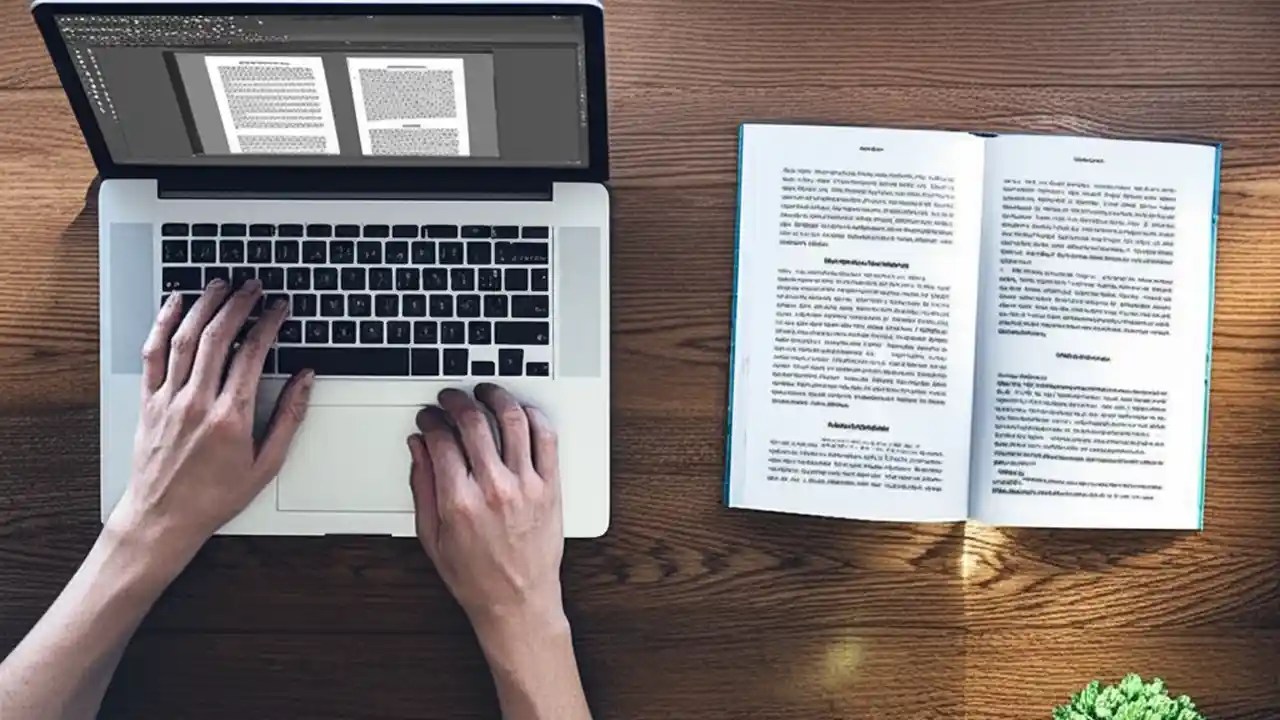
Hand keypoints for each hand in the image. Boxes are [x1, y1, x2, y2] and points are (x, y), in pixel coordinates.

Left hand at [113, 279, 313, 554]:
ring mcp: (168, 399)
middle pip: (219, 337)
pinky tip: (174, 305)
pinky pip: (152, 354)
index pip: (253, 354)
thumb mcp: (267, 464)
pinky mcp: (148, 402)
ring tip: (220, 285)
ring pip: (186, 338)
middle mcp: (197, 402)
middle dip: (239, 304)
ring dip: (204, 306)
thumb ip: (289, 417)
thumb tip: (305, 379)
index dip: (269, 323)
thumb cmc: (214, 497)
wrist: (163, 518)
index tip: (279, 307)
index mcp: (230, 417)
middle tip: (253, 286)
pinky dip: (162, 324)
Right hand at [407, 384, 563, 637]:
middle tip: (450, 399)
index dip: (431, 421)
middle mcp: (493, 488)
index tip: (428, 419)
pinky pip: (545, 438)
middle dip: (456, 402)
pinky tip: (521, 411)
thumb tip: (418, 448)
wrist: (518, 601)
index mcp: (459, 501)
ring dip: (496, 397)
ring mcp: (526, 485)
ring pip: (512, 420)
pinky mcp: (550, 486)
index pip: (441, 440)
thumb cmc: (475, 576)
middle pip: (473, 422)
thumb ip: (422, 486)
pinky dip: (533, 416)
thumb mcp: (431, 536)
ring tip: (486, 393)